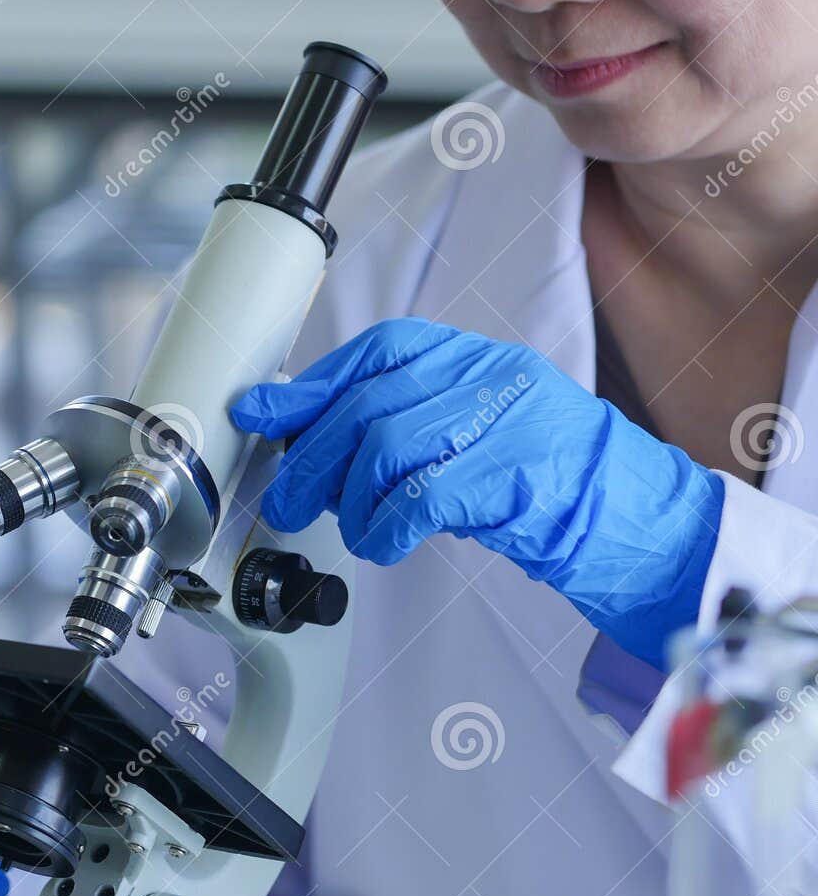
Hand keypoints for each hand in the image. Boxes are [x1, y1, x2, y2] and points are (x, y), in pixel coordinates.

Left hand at [230, 317, 724, 667]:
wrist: (634, 520)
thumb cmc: (542, 481)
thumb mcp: (470, 432)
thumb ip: (402, 422)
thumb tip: (311, 437)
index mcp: (475, 359)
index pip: (379, 351)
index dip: (312, 384)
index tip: (261, 414)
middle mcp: (490, 377)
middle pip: (368, 405)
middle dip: (312, 459)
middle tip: (286, 500)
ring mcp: (506, 422)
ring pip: (385, 446)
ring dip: (349, 500)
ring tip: (350, 529)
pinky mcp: (513, 477)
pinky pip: (419, 498)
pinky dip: (383, 527)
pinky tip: (382, 544)